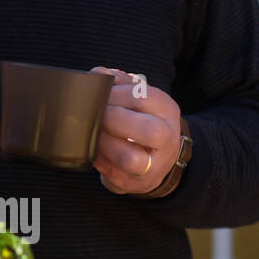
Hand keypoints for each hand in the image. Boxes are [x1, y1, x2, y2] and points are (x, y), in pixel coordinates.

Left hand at [89, 67, 182, 195]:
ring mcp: (153, 166)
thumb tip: (98, 75)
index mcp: (166, 110)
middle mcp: (167, 139)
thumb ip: (120, 84)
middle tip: (95, 114)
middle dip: (113, 120)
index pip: (144, 97)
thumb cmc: (140, 120)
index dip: (115, 94)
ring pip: (131, 159)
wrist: (158, 157)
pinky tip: (91, 148)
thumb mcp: (139, 98)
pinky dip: (97, 160)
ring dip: (104, 144)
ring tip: (91, 132)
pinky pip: (112, 175)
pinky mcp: (134, 183)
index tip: (97, 93)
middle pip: (149, 131)